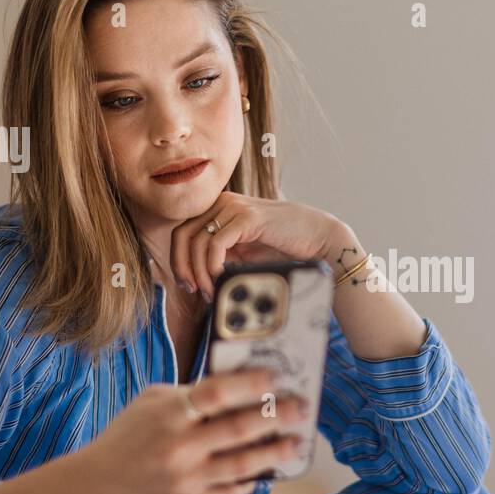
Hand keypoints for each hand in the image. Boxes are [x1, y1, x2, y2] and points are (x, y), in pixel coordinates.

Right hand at [82, 369, 310, 493]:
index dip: (251, 383)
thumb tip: (240, 383)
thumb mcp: (152, 401)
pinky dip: (253, 481)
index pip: (217, 393)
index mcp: (168, 414)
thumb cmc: (129, 435)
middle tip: (303, 408)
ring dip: (276, 453)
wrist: (98, 484)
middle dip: (277, 416)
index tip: (277, 376)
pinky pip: (231, 493)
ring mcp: (186, 480)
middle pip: (238, 429)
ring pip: (243, 465)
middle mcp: (178, 448)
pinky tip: (270, 470)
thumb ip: (191, 393)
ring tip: (297, 442)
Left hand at [169, 191, 357, 299]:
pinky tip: (222, 279)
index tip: (187, 285)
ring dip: (201, 272)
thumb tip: (194, 279)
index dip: (178, 260)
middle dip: (183, 267)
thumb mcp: (242, 252)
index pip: (183, 232)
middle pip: (183, 234)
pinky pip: (216, 244)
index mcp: (218, 209)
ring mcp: (233, 207)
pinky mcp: (246, 217)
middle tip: (193, 290)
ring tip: (212, 291)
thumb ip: (220, 257)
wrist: (316, 237)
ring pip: (198, 242)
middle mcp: (222, 203)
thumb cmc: (282, 246)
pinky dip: (213, 266)